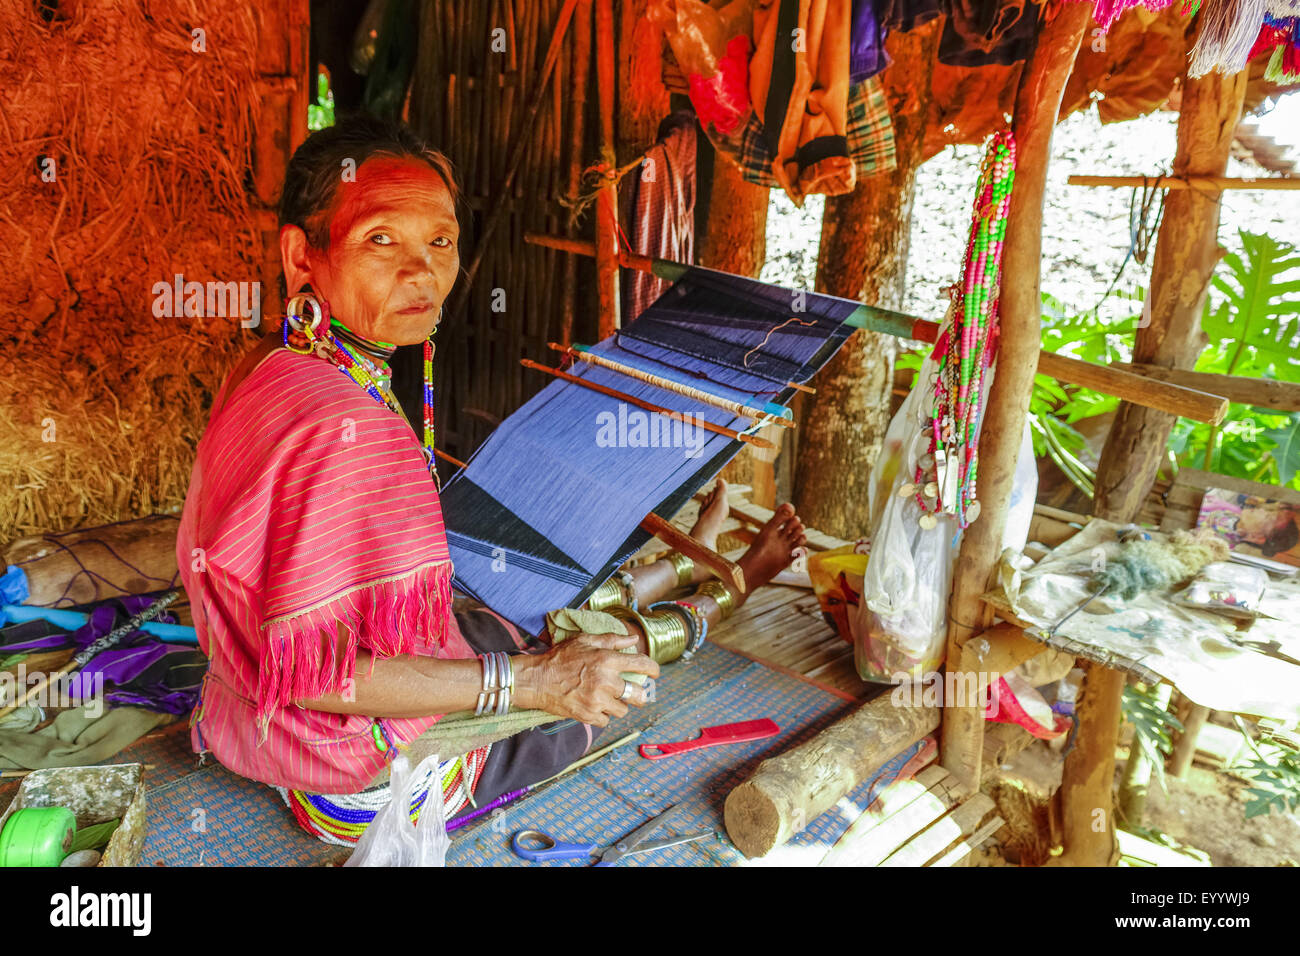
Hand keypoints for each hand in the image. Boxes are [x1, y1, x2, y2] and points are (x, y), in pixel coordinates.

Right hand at [514, 633, 658, 726]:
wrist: (537, 680)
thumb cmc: (560, 657)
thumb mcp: (585, 641)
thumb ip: (612, 640)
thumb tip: (633, 639)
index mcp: (607, 660)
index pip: (642, 665)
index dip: (653, 670)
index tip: (654, 674)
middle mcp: (606, 682)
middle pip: (638, 695)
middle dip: (639, 694)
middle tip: (634, 692)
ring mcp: (597, 701)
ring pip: (622, 710)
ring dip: (618, 705)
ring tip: (607, 698)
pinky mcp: (588, 715)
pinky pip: (606, 720)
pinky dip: (602, 715)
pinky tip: (594, 705)